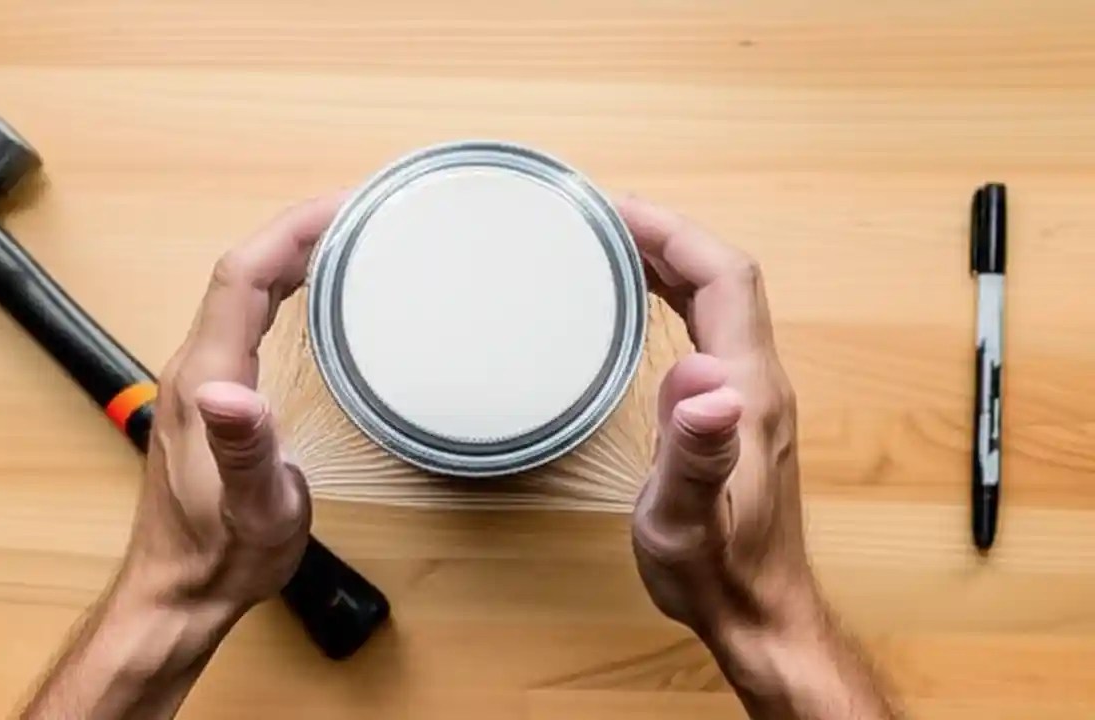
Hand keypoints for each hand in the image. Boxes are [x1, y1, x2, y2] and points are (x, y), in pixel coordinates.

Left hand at [119, 194, 344, 616]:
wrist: (181, 590)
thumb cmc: (223, 555)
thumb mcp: (252, 509)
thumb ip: (244, 449)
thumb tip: (230, 390)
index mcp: (206, 381)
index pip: (241, 278)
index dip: (289, 232)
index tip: (342, 207)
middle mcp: (196, 370)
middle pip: (240, 274)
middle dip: (296, 231)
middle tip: (358, 212)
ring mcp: (200, 381)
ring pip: (239, 292)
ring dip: (287, 254)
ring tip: (343, 238)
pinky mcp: (210, 396)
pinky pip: (243, 318)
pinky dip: (279, 289)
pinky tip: (309, 294)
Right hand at [621, 196, 813, 639]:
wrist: (758, 615)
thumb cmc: (716, 573)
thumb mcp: (688, 519)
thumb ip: (696, 451)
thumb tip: (703, 381)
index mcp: (747, 392)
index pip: (725, 281)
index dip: (676, 234)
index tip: (621, 211)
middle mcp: (758, 384)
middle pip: (726, 281)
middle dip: (670, 236)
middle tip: (606, 219)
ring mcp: (752, 400)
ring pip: (721, 305)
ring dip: (674, 265)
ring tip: (618, 247)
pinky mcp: (739, 417)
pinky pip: (712, 334)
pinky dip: (678, 303)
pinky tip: (647, 310)